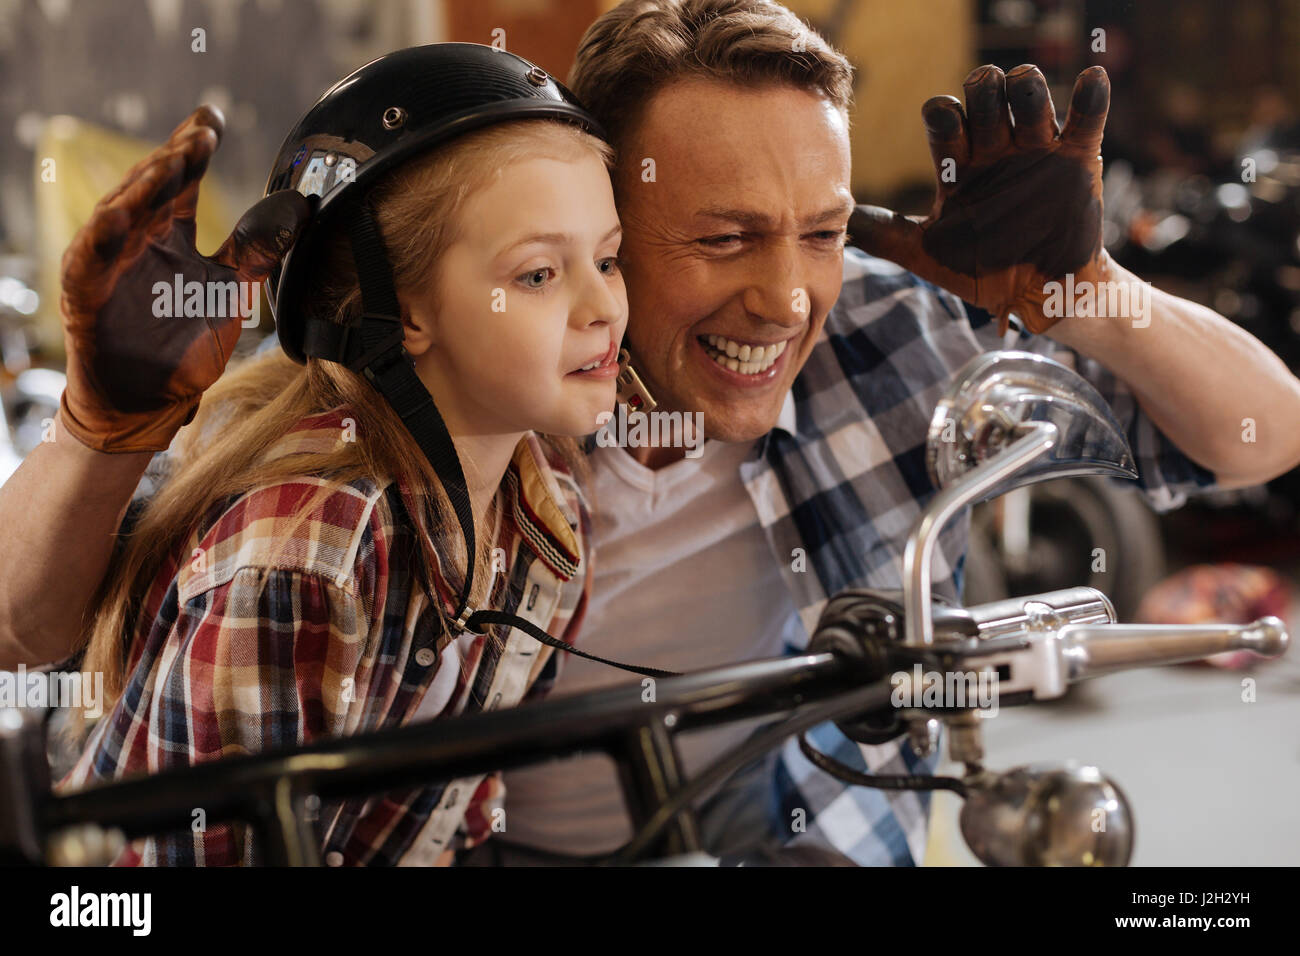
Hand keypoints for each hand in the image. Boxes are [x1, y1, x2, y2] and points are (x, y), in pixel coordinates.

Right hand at [58, 105, 309, 452]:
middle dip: (176, 157)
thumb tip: (301, 210)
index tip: (214, 117)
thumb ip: (258, 251)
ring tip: (170, 161)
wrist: (150, 401)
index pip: (183, 180)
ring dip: (143, 186)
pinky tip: (118, 215)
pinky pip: (90, 259)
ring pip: (120, 212)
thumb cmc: (183, 342)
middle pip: (153, 186)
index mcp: (171, 233)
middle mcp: (138, 239)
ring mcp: (109, 263)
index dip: (195, 147)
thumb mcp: (231, 291)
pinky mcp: (85, 293)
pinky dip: (102, 237)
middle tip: (202, 133)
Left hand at [850, 64, 1112, 335]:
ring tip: (1026, 99)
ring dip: (1027, 87)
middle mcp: (995, 150)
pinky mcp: (1078, 159)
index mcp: (958, 165)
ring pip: (1031, 94)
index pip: (944, 118)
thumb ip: (885, 235)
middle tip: (985, 106)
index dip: (943, 116)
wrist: (1036, 296)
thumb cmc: (980, 272)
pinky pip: (1087, 117)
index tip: (947, 131)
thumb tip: (834, 225)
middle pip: (986, 94)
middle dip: (983, 91)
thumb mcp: (926, 254)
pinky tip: (1090, 79)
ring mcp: (1036, 151)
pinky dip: (1092, 95)